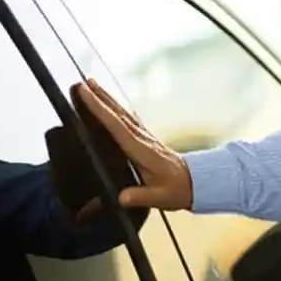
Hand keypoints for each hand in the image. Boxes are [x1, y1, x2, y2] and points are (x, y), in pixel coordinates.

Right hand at [75, 79, 194, 209]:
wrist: (196, 183)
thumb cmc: (178, 190)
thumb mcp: (160, 198)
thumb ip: (141, 197)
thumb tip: (122, 198)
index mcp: (142, 151)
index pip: (117, 126)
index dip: (100, 110)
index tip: (86, 94)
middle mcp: (142, 139)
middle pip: (118, 114)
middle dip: (100, 97)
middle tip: (84, 82)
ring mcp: (145, 137)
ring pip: (123, 114)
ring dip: (107, 99)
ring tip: (93, 84)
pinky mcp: (146, 139)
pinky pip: (128, 120)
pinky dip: (116, 109)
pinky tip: (111, 104)